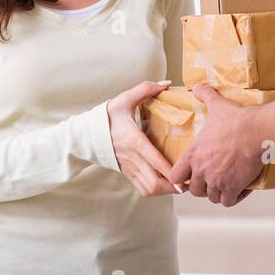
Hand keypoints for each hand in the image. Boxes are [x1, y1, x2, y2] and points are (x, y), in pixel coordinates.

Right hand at [107, 80, 180, 196]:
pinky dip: (155, 190)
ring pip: (148, 189)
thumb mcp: (125, 98)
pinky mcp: (126, 173)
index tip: (184, 176)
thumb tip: (165, 83)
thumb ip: (145, 89)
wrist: (87, 132)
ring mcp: (129, 168)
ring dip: (165, 190)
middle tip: (187, 180)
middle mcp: (132, 158)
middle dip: (172, 186)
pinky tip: (165, 184)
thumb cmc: (108, 116)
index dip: (171, 171)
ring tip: (179, 184)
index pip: (155, 160)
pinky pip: (142, 189)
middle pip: (154, 182)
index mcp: (134, 141)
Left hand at [170, 83, 260, 207]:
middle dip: (203, 187)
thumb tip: (199, 87)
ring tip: (228, 185)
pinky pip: (229, 202)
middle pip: (195, 191)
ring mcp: (216, 181)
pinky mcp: (232, 187)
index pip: (176, 176)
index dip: (182, 178)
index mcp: (193, 154)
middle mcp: (201, 170)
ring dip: (219, 193)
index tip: (191, 176)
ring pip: (212, 198)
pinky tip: (241, 189)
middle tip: (213, 181)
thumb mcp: (217, 106)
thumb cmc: (236, 120)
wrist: (256, 132)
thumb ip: (205, 96)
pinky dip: (235, 197)